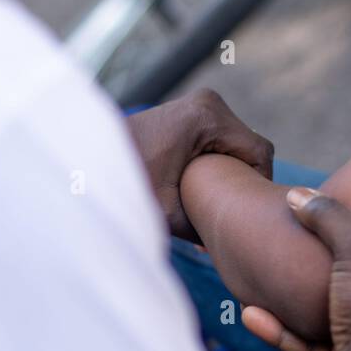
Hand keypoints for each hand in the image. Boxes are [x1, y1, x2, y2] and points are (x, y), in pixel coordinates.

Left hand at [124, 89, 273, 242]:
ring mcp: (204, 102)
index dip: (260, 184)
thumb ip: (204, 226)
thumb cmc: (127, 182)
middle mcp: (210, 102)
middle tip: (233, 211)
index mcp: (207, 118)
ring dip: (235, 170)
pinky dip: (222, 159)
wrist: (90, 154)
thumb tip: (234, 248)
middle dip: (246, 179)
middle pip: (252, 146)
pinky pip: (225, 136)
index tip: (247, 213)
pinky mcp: (197, 108)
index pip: (260, 153)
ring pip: (240, 142)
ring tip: (220, 200)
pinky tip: (209, 185)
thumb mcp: (167, 211)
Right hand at [241, 188, 350, 350]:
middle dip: (313, 265)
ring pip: (323, 313)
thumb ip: (331, 216)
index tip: (323, 215)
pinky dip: (278, 329)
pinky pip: (305, 342)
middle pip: (350, 279)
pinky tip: (253, 314)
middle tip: (290, 242)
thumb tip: (299, 194)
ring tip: (260, 282)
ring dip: (286, 300)